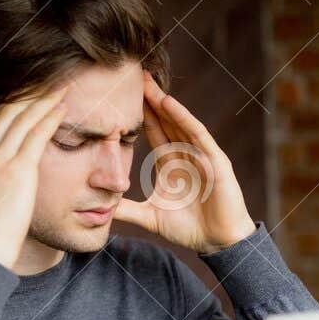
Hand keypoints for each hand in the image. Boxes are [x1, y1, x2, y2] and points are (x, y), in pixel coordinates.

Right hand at [0, 87, 66, 267]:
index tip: (26, 98)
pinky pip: (36, 134)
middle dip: (27, 96)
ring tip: (59, 89)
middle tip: (46, 84)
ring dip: (43, 100)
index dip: (10, 107)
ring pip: (21, 118)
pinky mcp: (16, 170)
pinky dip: (50, 117)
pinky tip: (63, 108)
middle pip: (4, 114)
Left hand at [114, 71, 255, 253]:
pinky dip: (183, 117)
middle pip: (165, 120)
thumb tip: (100, 208)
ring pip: (179, 121)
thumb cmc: (189, 229)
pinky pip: (197, 134)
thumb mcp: (150, 217)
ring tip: (147, 83)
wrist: (217, 243)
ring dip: (163, 102)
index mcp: (170, 162)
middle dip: (149, 99)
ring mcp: (200, 154)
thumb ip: (126, 210)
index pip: (153, 131)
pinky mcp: (214, 159)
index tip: (120, 96)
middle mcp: (185, 153)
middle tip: (132, 76)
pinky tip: (168, 102)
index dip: (139, 114)